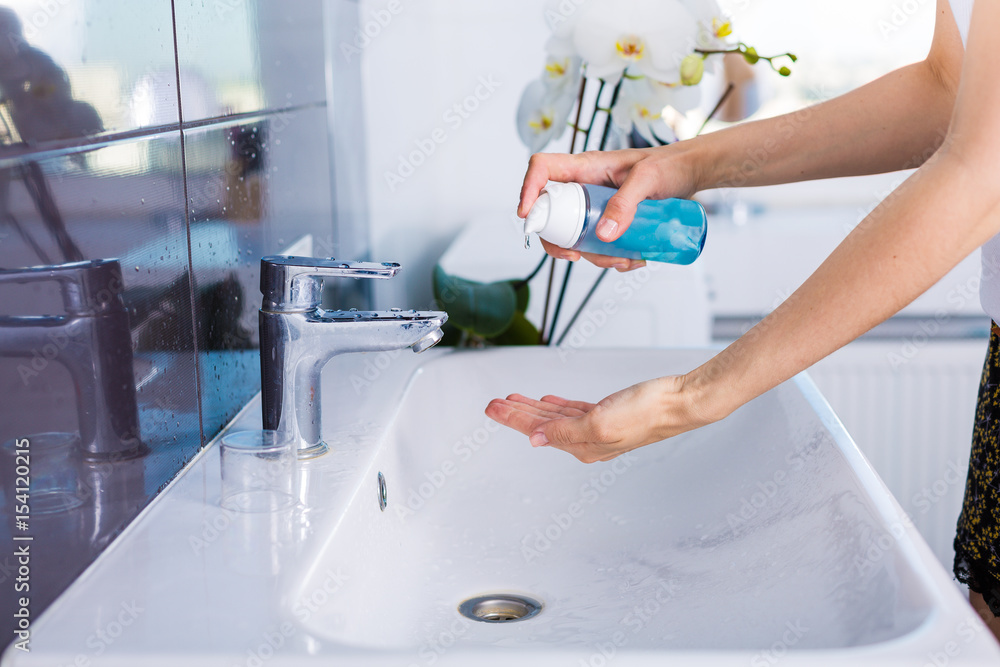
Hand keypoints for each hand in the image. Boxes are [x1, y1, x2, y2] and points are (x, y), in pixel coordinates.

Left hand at [484, 376, 715, 462]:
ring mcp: (597, 427)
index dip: (513, 418)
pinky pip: (574, 411)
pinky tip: (546, 402)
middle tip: (493, 404)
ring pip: (555, 417)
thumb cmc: (646, 413)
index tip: (493, 408)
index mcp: (583, 445)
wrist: (679, 402)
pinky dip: (557, 405)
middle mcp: (587, 440)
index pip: (538, 431)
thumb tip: (536, 440)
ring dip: (533, 408)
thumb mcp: (599, 423)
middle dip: (516, 414)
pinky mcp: (608, 413)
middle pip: (542, 425)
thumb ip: (565, 431)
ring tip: (512, 400)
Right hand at [519, 145, 701, 270]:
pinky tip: (633, 258)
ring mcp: (595, 206)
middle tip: (575, 257)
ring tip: (624, 260)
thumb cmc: (669, 164)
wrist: (690, 173)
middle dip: (559, 242)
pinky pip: (599, 245)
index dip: (528, 188)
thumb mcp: (648, 180)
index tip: (528, 215)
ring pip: (576, 236)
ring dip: (594, 256)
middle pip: (551, 214)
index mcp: (586, 167)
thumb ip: (626, 203)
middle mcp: (584, 187)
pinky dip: (612, 258)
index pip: (543, 169)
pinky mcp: (609, 222)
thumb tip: (602, 235)